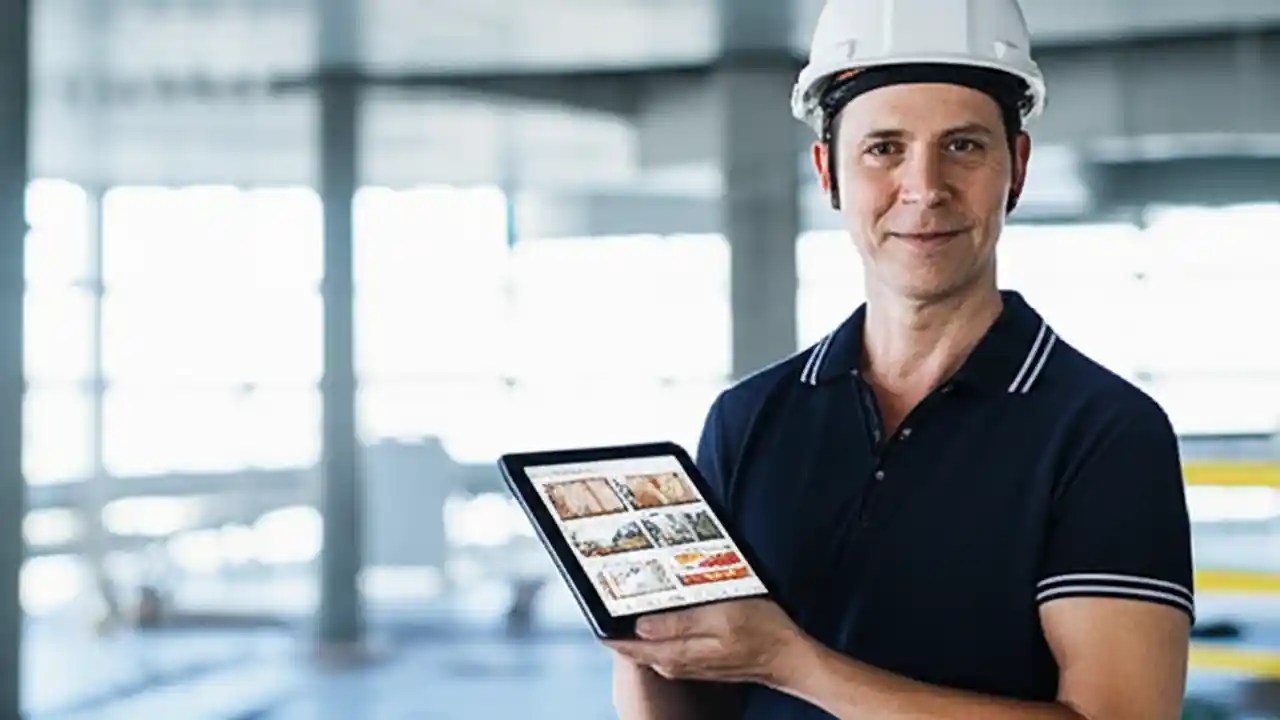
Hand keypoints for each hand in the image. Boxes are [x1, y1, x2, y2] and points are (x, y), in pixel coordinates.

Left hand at [604, 598, 810, 686]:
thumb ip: (680, 622)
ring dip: (640, 627)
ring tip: (630, 600)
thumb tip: (641, 624)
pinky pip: (669, 646)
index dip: (611, 632)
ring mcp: (689, 663)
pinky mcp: (699, 659)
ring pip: (652, 646)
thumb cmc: (761, 632)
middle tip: (610, 595)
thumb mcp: (721, 616)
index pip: (631, 647)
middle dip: (622, 626)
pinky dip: (659, 631)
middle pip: (638, 647)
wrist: (788, 656)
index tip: (596, 611)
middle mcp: (679, 663)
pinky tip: (662, 614)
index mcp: (679, 654)